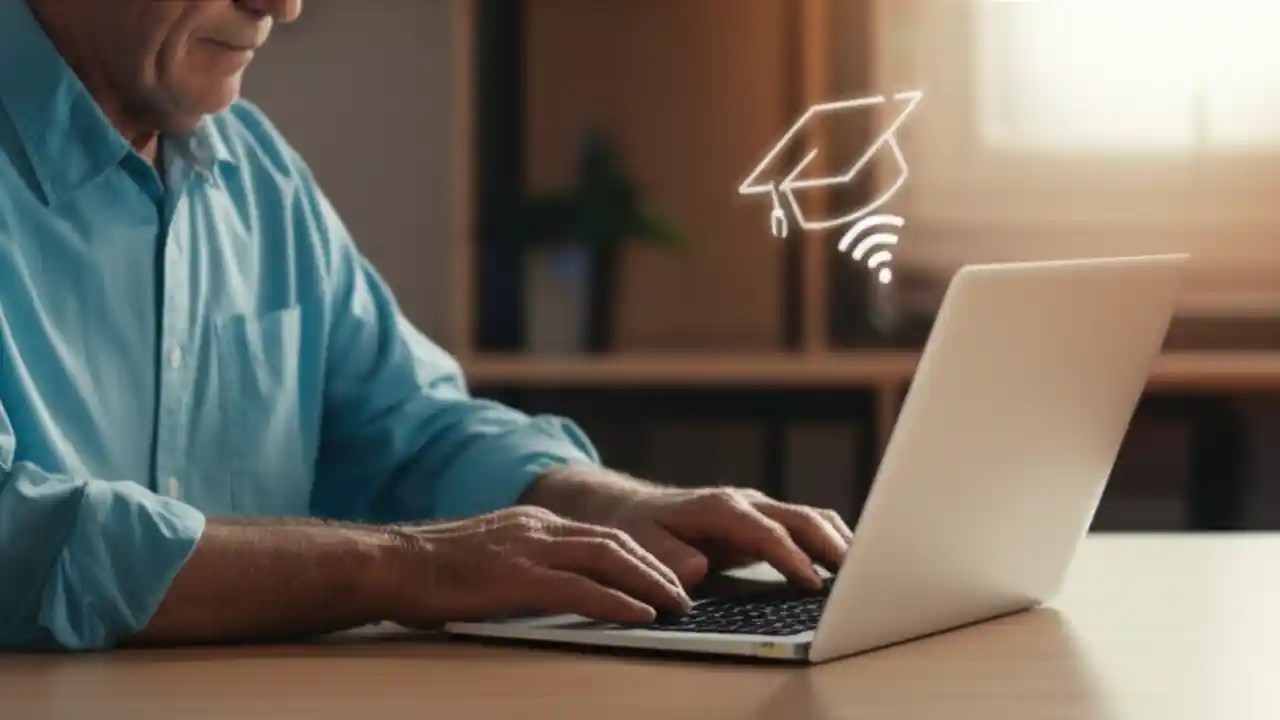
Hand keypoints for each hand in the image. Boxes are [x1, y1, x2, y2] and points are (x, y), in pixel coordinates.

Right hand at [382, 506, 692, 626]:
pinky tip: (640, 614)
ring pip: (608, 558)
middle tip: (682, 593)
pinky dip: (617, 600)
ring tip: (675, 604)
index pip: (598, 534)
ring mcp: (529, 549)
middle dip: (656, 566)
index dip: (637, 554)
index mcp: (532, 522)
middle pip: (615, 541)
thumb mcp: (487, 556)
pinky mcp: (518, 578)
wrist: (390, 562)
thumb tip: (552, 587)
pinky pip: (581, 588)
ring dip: (649, 582)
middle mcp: (538, 528)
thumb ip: (523, 564)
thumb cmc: (429, 570)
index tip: (661, 576)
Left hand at [605, 486, 854, 588]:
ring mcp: (760, 510)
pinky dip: (833, 543)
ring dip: (840, 542)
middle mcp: (745, 503)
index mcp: (718, 508)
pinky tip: (850, 568)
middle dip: (832, 545)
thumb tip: (698, 569)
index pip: (764, 531)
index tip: (812, 583)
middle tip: (861, 578)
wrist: (636, 510)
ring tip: (869, 574)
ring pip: (812, 519)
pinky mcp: (768, 522)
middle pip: (800, 517)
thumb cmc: (639, 530)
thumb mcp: (640, 543)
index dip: (791, 556)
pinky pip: (809, 528)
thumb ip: (667, 557)